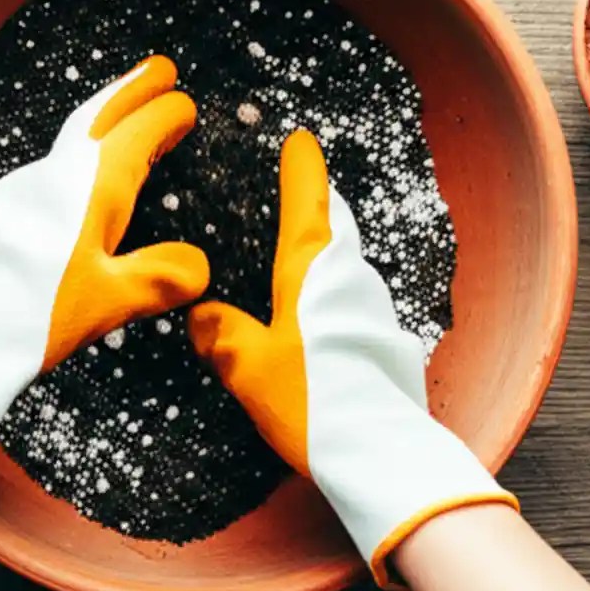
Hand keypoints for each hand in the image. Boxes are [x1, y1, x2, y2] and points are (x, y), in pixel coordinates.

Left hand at [0, 56, 209, 487]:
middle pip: (98, 116)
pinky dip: (74, 156)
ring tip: (121, 113)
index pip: (137, 133)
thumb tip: (198, 265)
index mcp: (94, 186)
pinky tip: (73, 178)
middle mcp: (56, 174)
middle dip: (131, 89)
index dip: (164, 115)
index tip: (185, 104)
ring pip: (70, 138)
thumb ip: (162, 277)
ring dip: (101, 117)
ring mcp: (22, 187)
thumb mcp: (116, 299)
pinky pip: (47, 167)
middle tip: (157, 67)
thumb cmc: (43, 312)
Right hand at [188, 129, 515, 587]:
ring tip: (296, 255)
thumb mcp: (247, 367)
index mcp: (312, 267)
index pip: (310, 199)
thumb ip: (221, 334)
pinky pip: (354, 299)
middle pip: (335, 224)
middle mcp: (350, 276)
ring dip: (326, 251)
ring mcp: (375, 306)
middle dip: (318, 202)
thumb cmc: (311, 399)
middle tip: (296, 190)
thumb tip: (201, 313)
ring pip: (347, 262)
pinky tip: (318, 316)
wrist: (379, 450)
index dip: (303, 166)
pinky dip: (335, 292)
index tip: (299, 140)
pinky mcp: (387, 338)